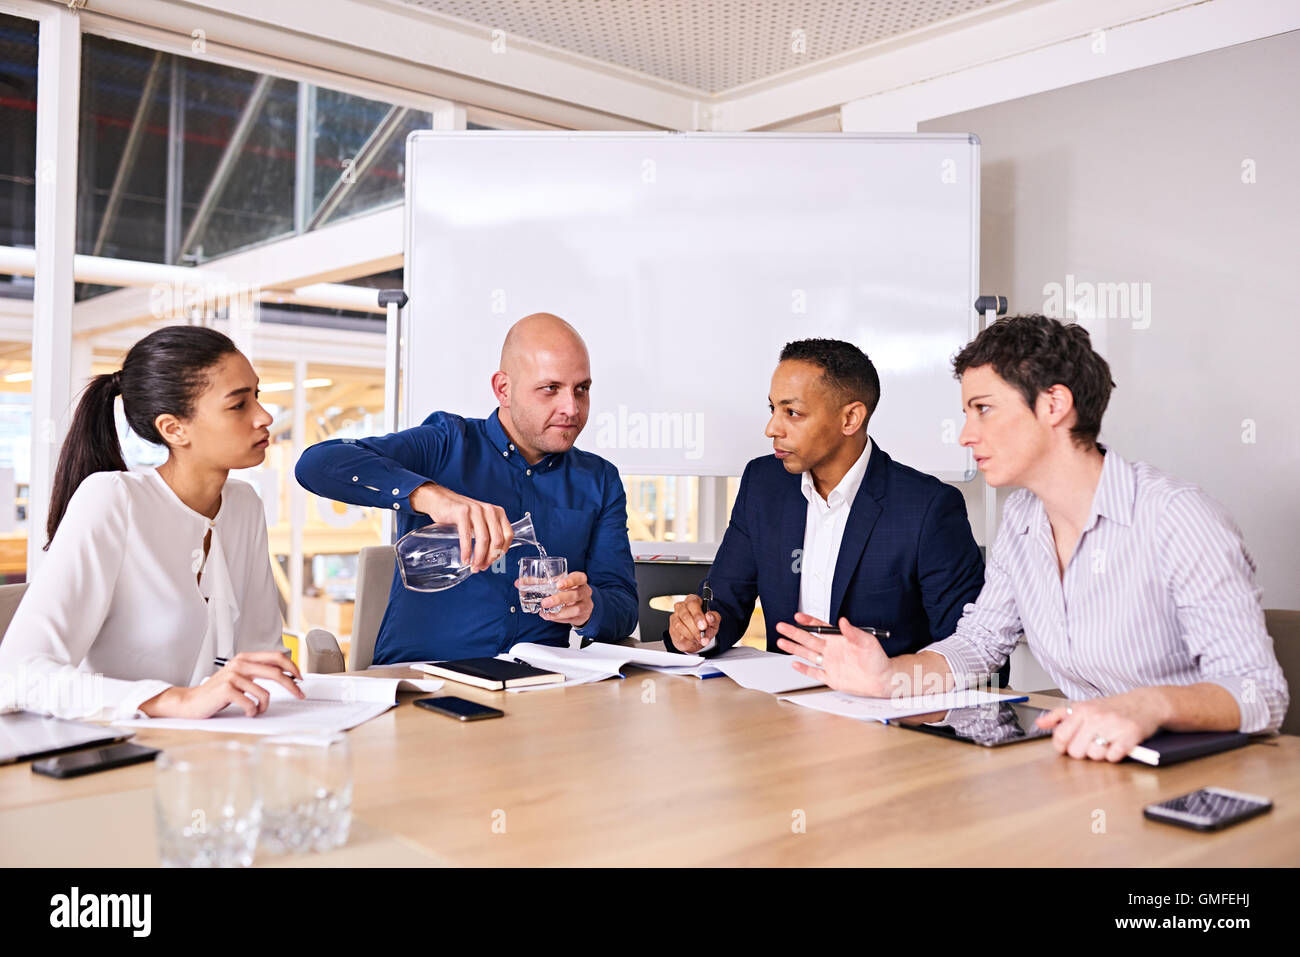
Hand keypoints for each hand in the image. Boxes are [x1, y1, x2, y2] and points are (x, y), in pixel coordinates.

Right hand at [140, 651, 303, 718]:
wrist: (191, 701)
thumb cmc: (217, 692)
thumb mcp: (239, 676)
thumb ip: (257, 672)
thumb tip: (285, 675)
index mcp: (245, 658)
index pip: (276, 657)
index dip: (292, 667)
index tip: (300, 678)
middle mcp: (240, 663)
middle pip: (276, 672)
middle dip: (292, 685)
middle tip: (299, 694)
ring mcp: (233, 676)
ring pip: (264, 692)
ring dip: (265, 706)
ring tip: (258, 710)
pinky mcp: (227, 689)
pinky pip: (251, 703)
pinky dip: (253, 711)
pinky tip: (248, 712)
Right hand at [409, 482, 511, 571]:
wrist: (441, 500)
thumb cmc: (461, 514)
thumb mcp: (480, 520)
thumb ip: (488, 532)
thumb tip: (492, 557)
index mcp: (497, 513)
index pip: (508, 535)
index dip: (502, 551)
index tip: (493, 562)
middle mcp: (489, 510)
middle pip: (497, 539)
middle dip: (490, 558)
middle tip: (482, 567)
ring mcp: (476, 510)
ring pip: (483, 539)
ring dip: (479, 557)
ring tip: (474, 567)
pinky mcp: (462, 513)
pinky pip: (467, 537)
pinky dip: (466, 551)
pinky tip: (465, 560)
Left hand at [529, 571, 593, 627]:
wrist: (582, 604)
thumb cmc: (568, 590)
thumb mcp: (557, 584)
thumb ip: (539, 582)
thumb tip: (519, 583)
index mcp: (579, 580)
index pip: (579, 578)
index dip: (570, 581)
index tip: (559, 584)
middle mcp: (584, 592)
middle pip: (575, 594)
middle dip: (560, 599)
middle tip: (546, 602)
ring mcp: (584, 605)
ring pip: (575, 609)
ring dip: (559, 612)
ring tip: (546, 612)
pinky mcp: (580, 616)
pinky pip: (570, 618)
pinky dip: (558, 618)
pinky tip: (549, 616)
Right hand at [667, 593, 719, 652]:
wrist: (698, 638)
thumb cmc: (705, 626)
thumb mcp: (714, 622)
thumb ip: (714, 618)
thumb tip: (709, 617)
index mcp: (693, 600)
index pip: (693, 604)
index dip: (698, 615)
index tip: (703, 625)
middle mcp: (682, 606)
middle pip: (685, 614)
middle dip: (694, 627)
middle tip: (701, 635)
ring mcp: (675, 617)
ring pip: (679, 625)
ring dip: (691, 634)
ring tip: (698, 639)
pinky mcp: (671, 628)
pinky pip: (677, 634)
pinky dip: (686, 639)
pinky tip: (692, 640)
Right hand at [775, 614, 894, 696]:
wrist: (882, 680)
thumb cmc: (878, 660)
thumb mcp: (867, 642)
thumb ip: (853, 632)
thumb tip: (843, 621)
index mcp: (839, 639)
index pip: (820, 628)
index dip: (808, 622)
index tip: (797, 616)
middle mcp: (832, 650)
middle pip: (808, 639)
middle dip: (794, 633)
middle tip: (781, 626)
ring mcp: (830, 664)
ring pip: (807, 654)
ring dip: (794, 648)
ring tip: (781, 642)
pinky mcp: (831, 677)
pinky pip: (814, 672)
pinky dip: (804, 669)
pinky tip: (795, 664)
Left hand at [1034, 688, 1167, 761]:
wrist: (1144, 703)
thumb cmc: (1111, 707)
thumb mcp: (1083, 706)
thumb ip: (1059, 715)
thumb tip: (1039, 723)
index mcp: (1081, 710)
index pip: (1060, 736)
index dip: (1061, 747)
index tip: (1067, 747)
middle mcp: (1095, 717)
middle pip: (1076, 750)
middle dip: (1082, 752)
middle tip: (1090, 745)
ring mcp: (1113, 726)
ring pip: (1094, 755)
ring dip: (1100, 755)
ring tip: (1105, 745)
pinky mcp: (1130, 735)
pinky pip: (1114, 756)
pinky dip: (1115, 755)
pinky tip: (1116, 748)